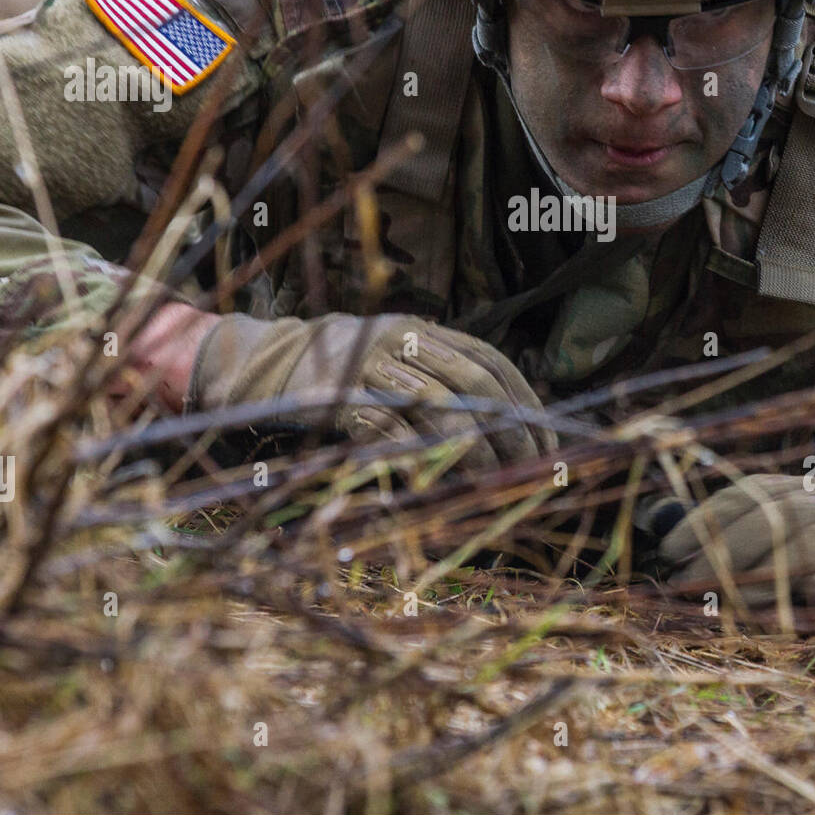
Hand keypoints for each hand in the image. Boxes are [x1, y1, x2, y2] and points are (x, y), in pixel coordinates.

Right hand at [186, 312, 554, 468]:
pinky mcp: (341, 398)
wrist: (266, 362)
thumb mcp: (398, 359)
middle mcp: (404, 340)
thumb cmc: (346, 371)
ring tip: (494, 485)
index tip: (547, 442)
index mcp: (425, 330)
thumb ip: (442, 378)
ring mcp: (372, 367)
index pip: (491, 361)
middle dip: (512, 430)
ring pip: (439, 407)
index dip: (527, 402)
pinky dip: (420, 458)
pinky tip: (440, 483)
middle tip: (532, 469)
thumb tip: (506, 424)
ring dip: (474, 452)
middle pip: (474, 383)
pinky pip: (390, 430)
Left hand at [637, 473, 814, 625]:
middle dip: (727, 547)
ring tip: (734, 600)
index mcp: (798, 490)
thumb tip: (658, 524)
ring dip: (770, 569)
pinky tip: (792, 603)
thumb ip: (721, 541)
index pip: (749, 492)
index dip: (706, 519)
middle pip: (777, 510)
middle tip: (692, 581)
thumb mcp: (766, 556)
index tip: (670, 551)